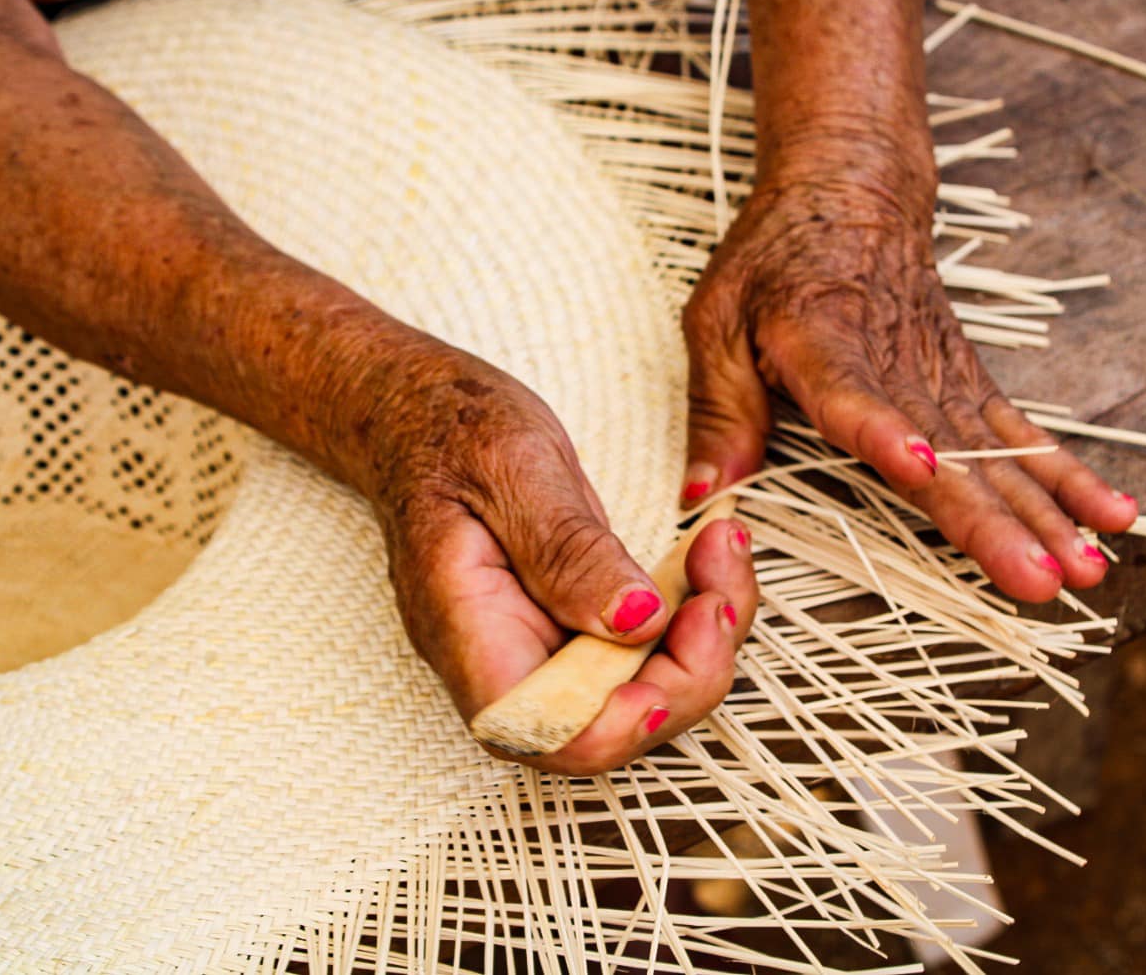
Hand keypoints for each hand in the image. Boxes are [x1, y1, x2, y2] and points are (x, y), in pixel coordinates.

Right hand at [335, 322, 758, 775]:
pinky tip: (712, 555)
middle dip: (691, 669)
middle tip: (722, 578)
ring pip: (641, 694)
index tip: (685, 640)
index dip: (628, 719)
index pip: (548, 732)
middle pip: (610, 727)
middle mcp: (505, 660)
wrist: (421, 412)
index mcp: (469, 632)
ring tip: (723, 551)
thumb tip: (635, 619)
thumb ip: (566, 548)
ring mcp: (542, 648)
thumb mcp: (511, 465)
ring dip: (704, 639)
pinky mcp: (575, 626)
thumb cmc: (449, 428)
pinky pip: (645, 651)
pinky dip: (692, 611)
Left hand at [679, 175, 1137, 602]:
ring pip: (999, 451)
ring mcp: (943, 374)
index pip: (856, 394)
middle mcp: (895, 364)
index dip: (887, 433)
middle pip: (950, 447)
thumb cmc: (773, 259)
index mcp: (820, 343)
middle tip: (1039, 580)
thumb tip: (702, 496)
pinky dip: (1070, 477)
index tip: (921, 465)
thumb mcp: (718, 319)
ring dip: (1046, 513)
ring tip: (1086, 570)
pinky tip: (1113, 518)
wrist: (850, 188)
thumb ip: (718, 409)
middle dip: (996, 520)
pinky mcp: (969, 381)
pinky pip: (1024, 434)